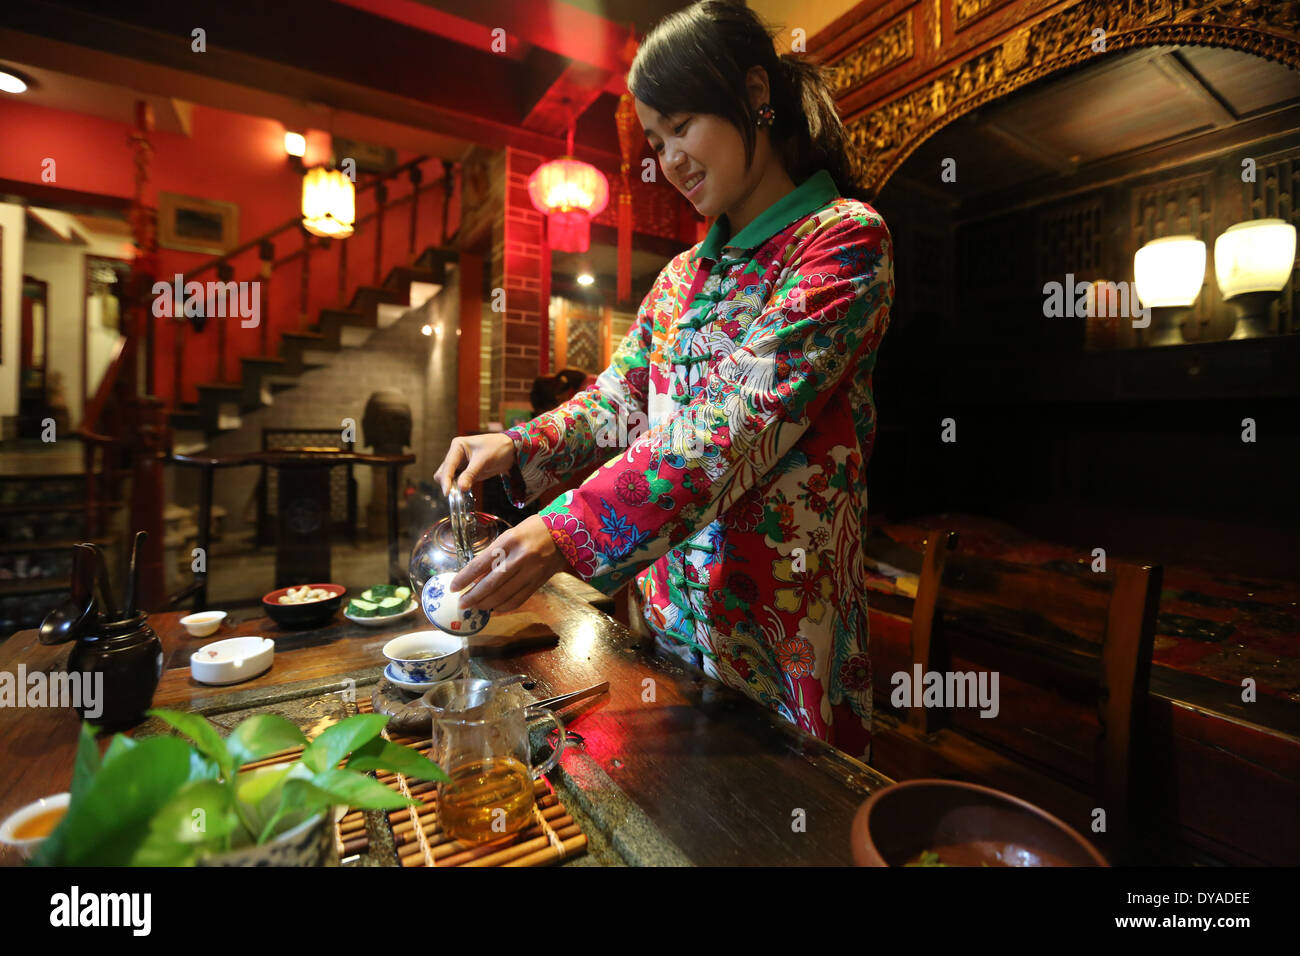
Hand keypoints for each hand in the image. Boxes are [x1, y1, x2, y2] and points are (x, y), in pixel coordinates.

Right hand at [433, 432, 516, 495]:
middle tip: (456, 495)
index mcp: (457, 446)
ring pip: (448, 479)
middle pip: (443, 473)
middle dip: (447, 484)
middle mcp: (456, 455)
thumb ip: (471, 474)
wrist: (511, 450)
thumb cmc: (498, 448)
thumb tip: (460, 488)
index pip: (447, 465)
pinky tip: (465, 494)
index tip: (447, 493)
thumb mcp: (484, 460)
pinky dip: (459, 489)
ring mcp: (460, 464)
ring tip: (461, 495)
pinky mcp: (466, 473)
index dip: (446, 480)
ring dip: (452, 487)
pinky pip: (458, 483)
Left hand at [451, 514, 569, 612]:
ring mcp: (532, 571)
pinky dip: (504, 607)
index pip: (481, 563)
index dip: (465, 578)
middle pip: (492, 583)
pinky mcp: (540, 582)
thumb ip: (495, 554)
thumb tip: (475, 576)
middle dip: (474, 596)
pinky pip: (519, 599)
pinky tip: (494, 608)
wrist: (566, 532)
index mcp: (509, 541)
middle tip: (462, 604)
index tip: (453, 587)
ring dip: (486, 604)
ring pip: (504, 594)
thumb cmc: (533, 530)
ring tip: (475, 608)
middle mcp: (520, 557)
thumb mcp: (510, 535)